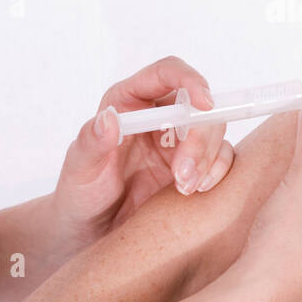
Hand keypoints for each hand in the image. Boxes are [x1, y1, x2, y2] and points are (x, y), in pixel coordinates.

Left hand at [51, 56, 235, 245]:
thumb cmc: (82, 192)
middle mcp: (159, 113)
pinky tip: (198, 189)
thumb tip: (110, 118)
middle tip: (183, 174)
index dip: (189, 80)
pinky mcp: (194, 162)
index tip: (204, 104)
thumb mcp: (80, 168)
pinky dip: (217, 170)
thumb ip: (92, 142)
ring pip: (214, 129)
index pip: (166, 72)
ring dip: (207, 158)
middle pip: (197, 106)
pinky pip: (221, 155)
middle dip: (199, 138)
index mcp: (130, 100)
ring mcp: (179, 138)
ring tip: (184, 188)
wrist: (95, 229)